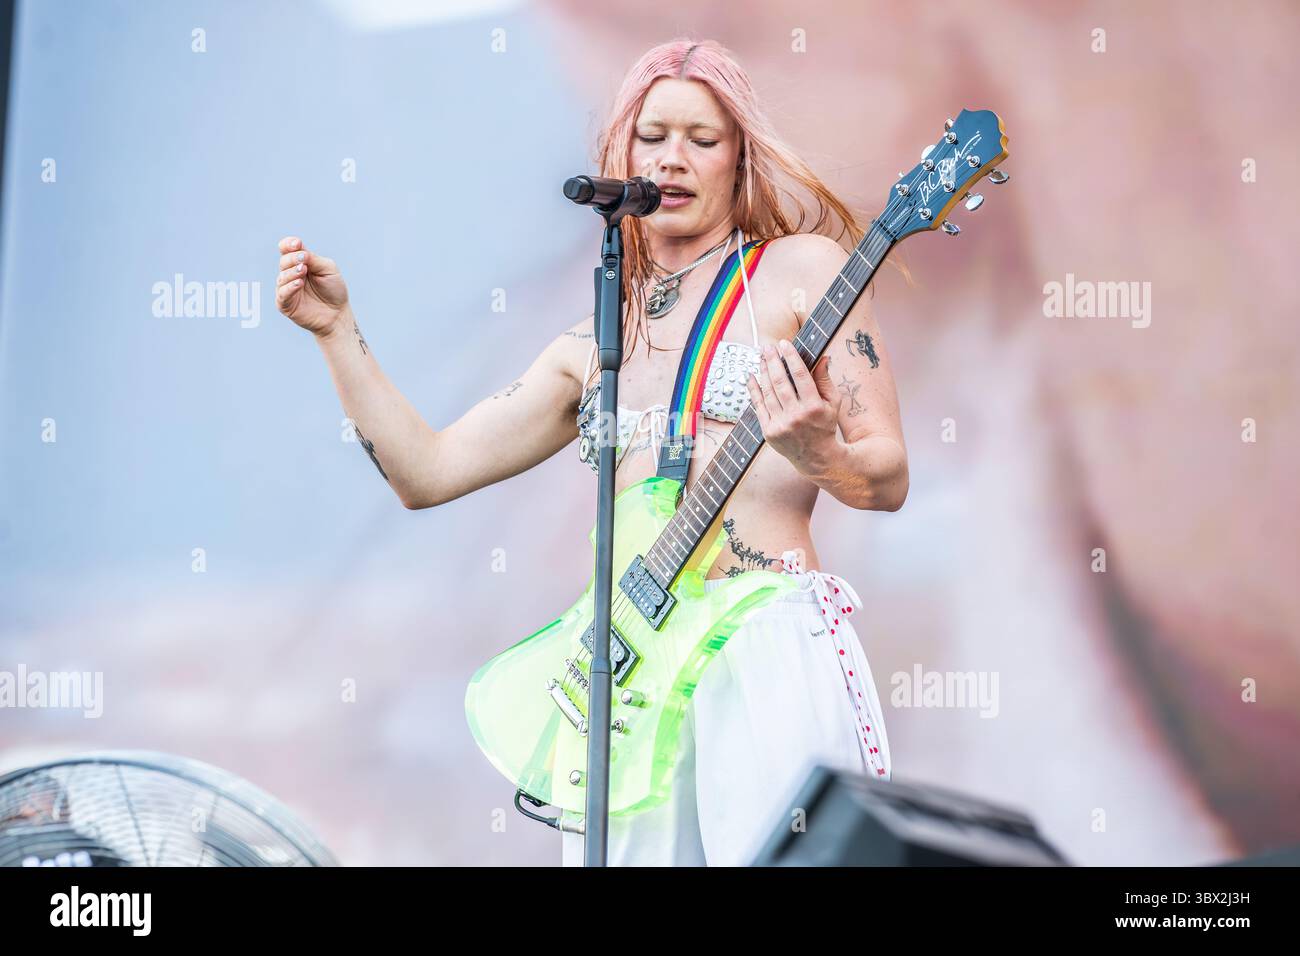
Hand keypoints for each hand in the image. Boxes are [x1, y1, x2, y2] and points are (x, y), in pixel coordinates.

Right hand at [275, 235, 349, 336]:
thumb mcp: (328, 269)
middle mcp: (290, 274)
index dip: (288, 244)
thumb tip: (300, 252)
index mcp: (299, 262)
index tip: (297, 244)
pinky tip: (299, 283)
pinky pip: (282, 294)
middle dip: (292, 259)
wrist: (338, 314)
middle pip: (283, 261)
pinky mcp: (285, 304)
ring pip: (282, 277)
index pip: (286, 249)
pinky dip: (289, 287)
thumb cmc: (334, 290)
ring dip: (292, 272)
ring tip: (303, 271)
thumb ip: (314, 259)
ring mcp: (287, 289)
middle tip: (303, 260)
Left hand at [746, 339, 842, 473]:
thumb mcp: (833, 403)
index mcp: (814, 407)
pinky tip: (751, 376)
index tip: (784, 344)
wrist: (816, 457)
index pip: (800, 376)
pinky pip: (758, 406)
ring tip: (761, 358)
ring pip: (768, 392)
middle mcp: (796, 416)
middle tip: (767, 347)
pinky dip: (753, 390)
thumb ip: (825, 380)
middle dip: (772, 361)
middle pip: (780, 382)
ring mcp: (780, 424)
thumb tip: (823, 357)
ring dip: (763, 372)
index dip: (791, 357)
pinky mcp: (769, 431)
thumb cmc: (825, 425)